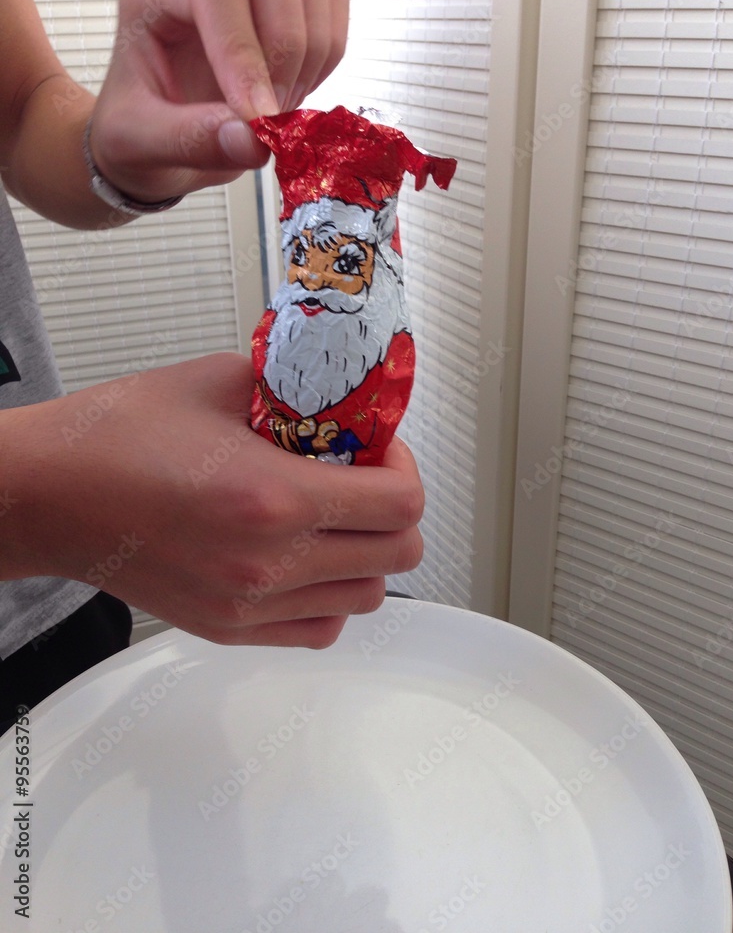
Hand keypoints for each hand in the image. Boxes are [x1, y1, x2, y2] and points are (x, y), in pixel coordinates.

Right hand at [4, 354, 422, 648]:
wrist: (51, 496)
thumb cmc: (117, 437)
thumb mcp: (218, 381)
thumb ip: (294, 392)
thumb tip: (339, 401)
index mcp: (274, 497)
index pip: (400, 505)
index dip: (404, 469)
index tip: (380, 452)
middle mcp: (270, 563)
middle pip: (397, 556)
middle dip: (396, 511)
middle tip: (364, 481)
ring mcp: (251, 605)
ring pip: (366, 597)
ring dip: (367, 554)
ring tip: (333, 519)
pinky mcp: (230, 629)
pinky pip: (321, 629)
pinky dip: (332, 595)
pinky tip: (306, 559)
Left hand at [89, 0, 348, 202]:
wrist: (152, 143)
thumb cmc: (133, 134)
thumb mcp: (140, 146)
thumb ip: (190, 142)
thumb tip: (252, 140)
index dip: (245, 52)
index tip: (257, 119)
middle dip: (285, 42)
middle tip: (270, 110)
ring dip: (310, 47)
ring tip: (279, 105)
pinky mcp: (285, 2)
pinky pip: (332, 2)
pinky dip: (326, 54)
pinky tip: (293, 91)